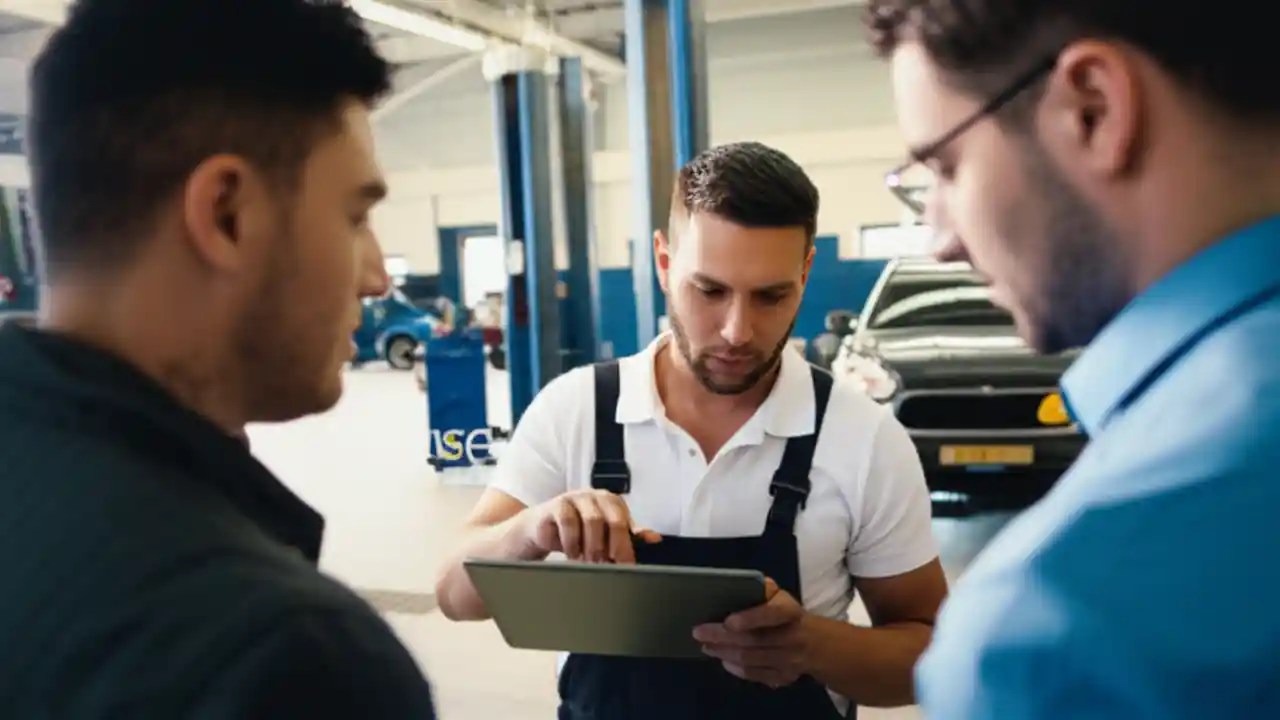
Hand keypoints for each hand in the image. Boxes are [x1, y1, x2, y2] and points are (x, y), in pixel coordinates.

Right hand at [518, 489, 661, 563]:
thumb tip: (654, 538)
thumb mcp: (603, 536)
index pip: (627, 523)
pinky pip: (568, 522)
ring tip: (589, 562)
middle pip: (614, 520)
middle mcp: (596, 497)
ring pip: (592, 520)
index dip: (628, 546)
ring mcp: (576, 498)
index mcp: (612, 503)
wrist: (540, 530)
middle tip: (609, 566)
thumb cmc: (576, 533)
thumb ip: (627, 536)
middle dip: (614, 547)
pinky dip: (572, 542)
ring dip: (592, 546)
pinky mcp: (557, 504)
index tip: (627, 566)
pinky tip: (572, 553)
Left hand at [693, 578, 809, 688]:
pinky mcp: (784, 677)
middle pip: (755, 640)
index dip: (751, 618)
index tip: (728, 621)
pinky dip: (736, 669)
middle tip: (699, 633)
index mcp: (791, 612)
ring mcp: (790, 661)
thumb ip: (763, 589)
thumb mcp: (780, 597)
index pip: (772, 614)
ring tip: (706, 646)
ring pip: (752, 659)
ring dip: (725, 653)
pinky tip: (723, 660)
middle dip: (723, 637)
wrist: (817, 644)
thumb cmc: (788, 615)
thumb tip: (739, 584)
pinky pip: (756, 675)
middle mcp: (793, 637)